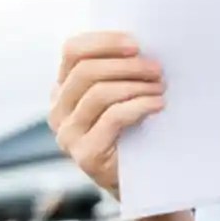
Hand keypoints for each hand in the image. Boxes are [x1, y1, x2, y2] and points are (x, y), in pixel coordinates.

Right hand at [48, 31, 164, 197]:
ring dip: (136, 85)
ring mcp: (68, 134)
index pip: (72, 51)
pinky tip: (158, 104)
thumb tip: (144, 43)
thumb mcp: (123, 93)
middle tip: (157, 68)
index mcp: (64, 88)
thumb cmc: (137, 127)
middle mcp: (58, 110)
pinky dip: (140, 105)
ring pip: (99, 93)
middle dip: (127, 65)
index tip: (136, 43)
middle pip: (86, 71)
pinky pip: (112, 118)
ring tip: (161, 87)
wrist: (143, 178)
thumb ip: (121, 70)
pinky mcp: (85, 155)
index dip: (103, 41)